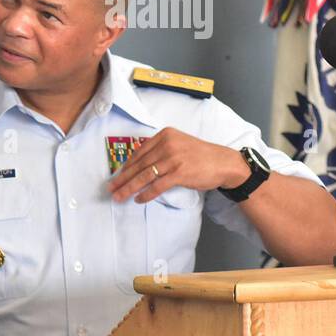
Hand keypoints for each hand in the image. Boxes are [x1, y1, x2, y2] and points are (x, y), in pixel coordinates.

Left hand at [108, 127, 248, 203]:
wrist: (224, 163)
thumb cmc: (200, 156)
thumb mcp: (178, 144)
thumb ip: (159, 150)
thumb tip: (137, 165)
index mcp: (165, 135)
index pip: (139, 152)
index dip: (126, 166)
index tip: (116, 176)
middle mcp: (167, 144)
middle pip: (138, 165)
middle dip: (122, 178)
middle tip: (111, 188)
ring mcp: (174, 158)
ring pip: (144, 176)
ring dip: (129, 188)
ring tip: (119, 196)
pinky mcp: (180, 173)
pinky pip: (157, 186)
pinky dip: (146, 194)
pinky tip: (138, 199)